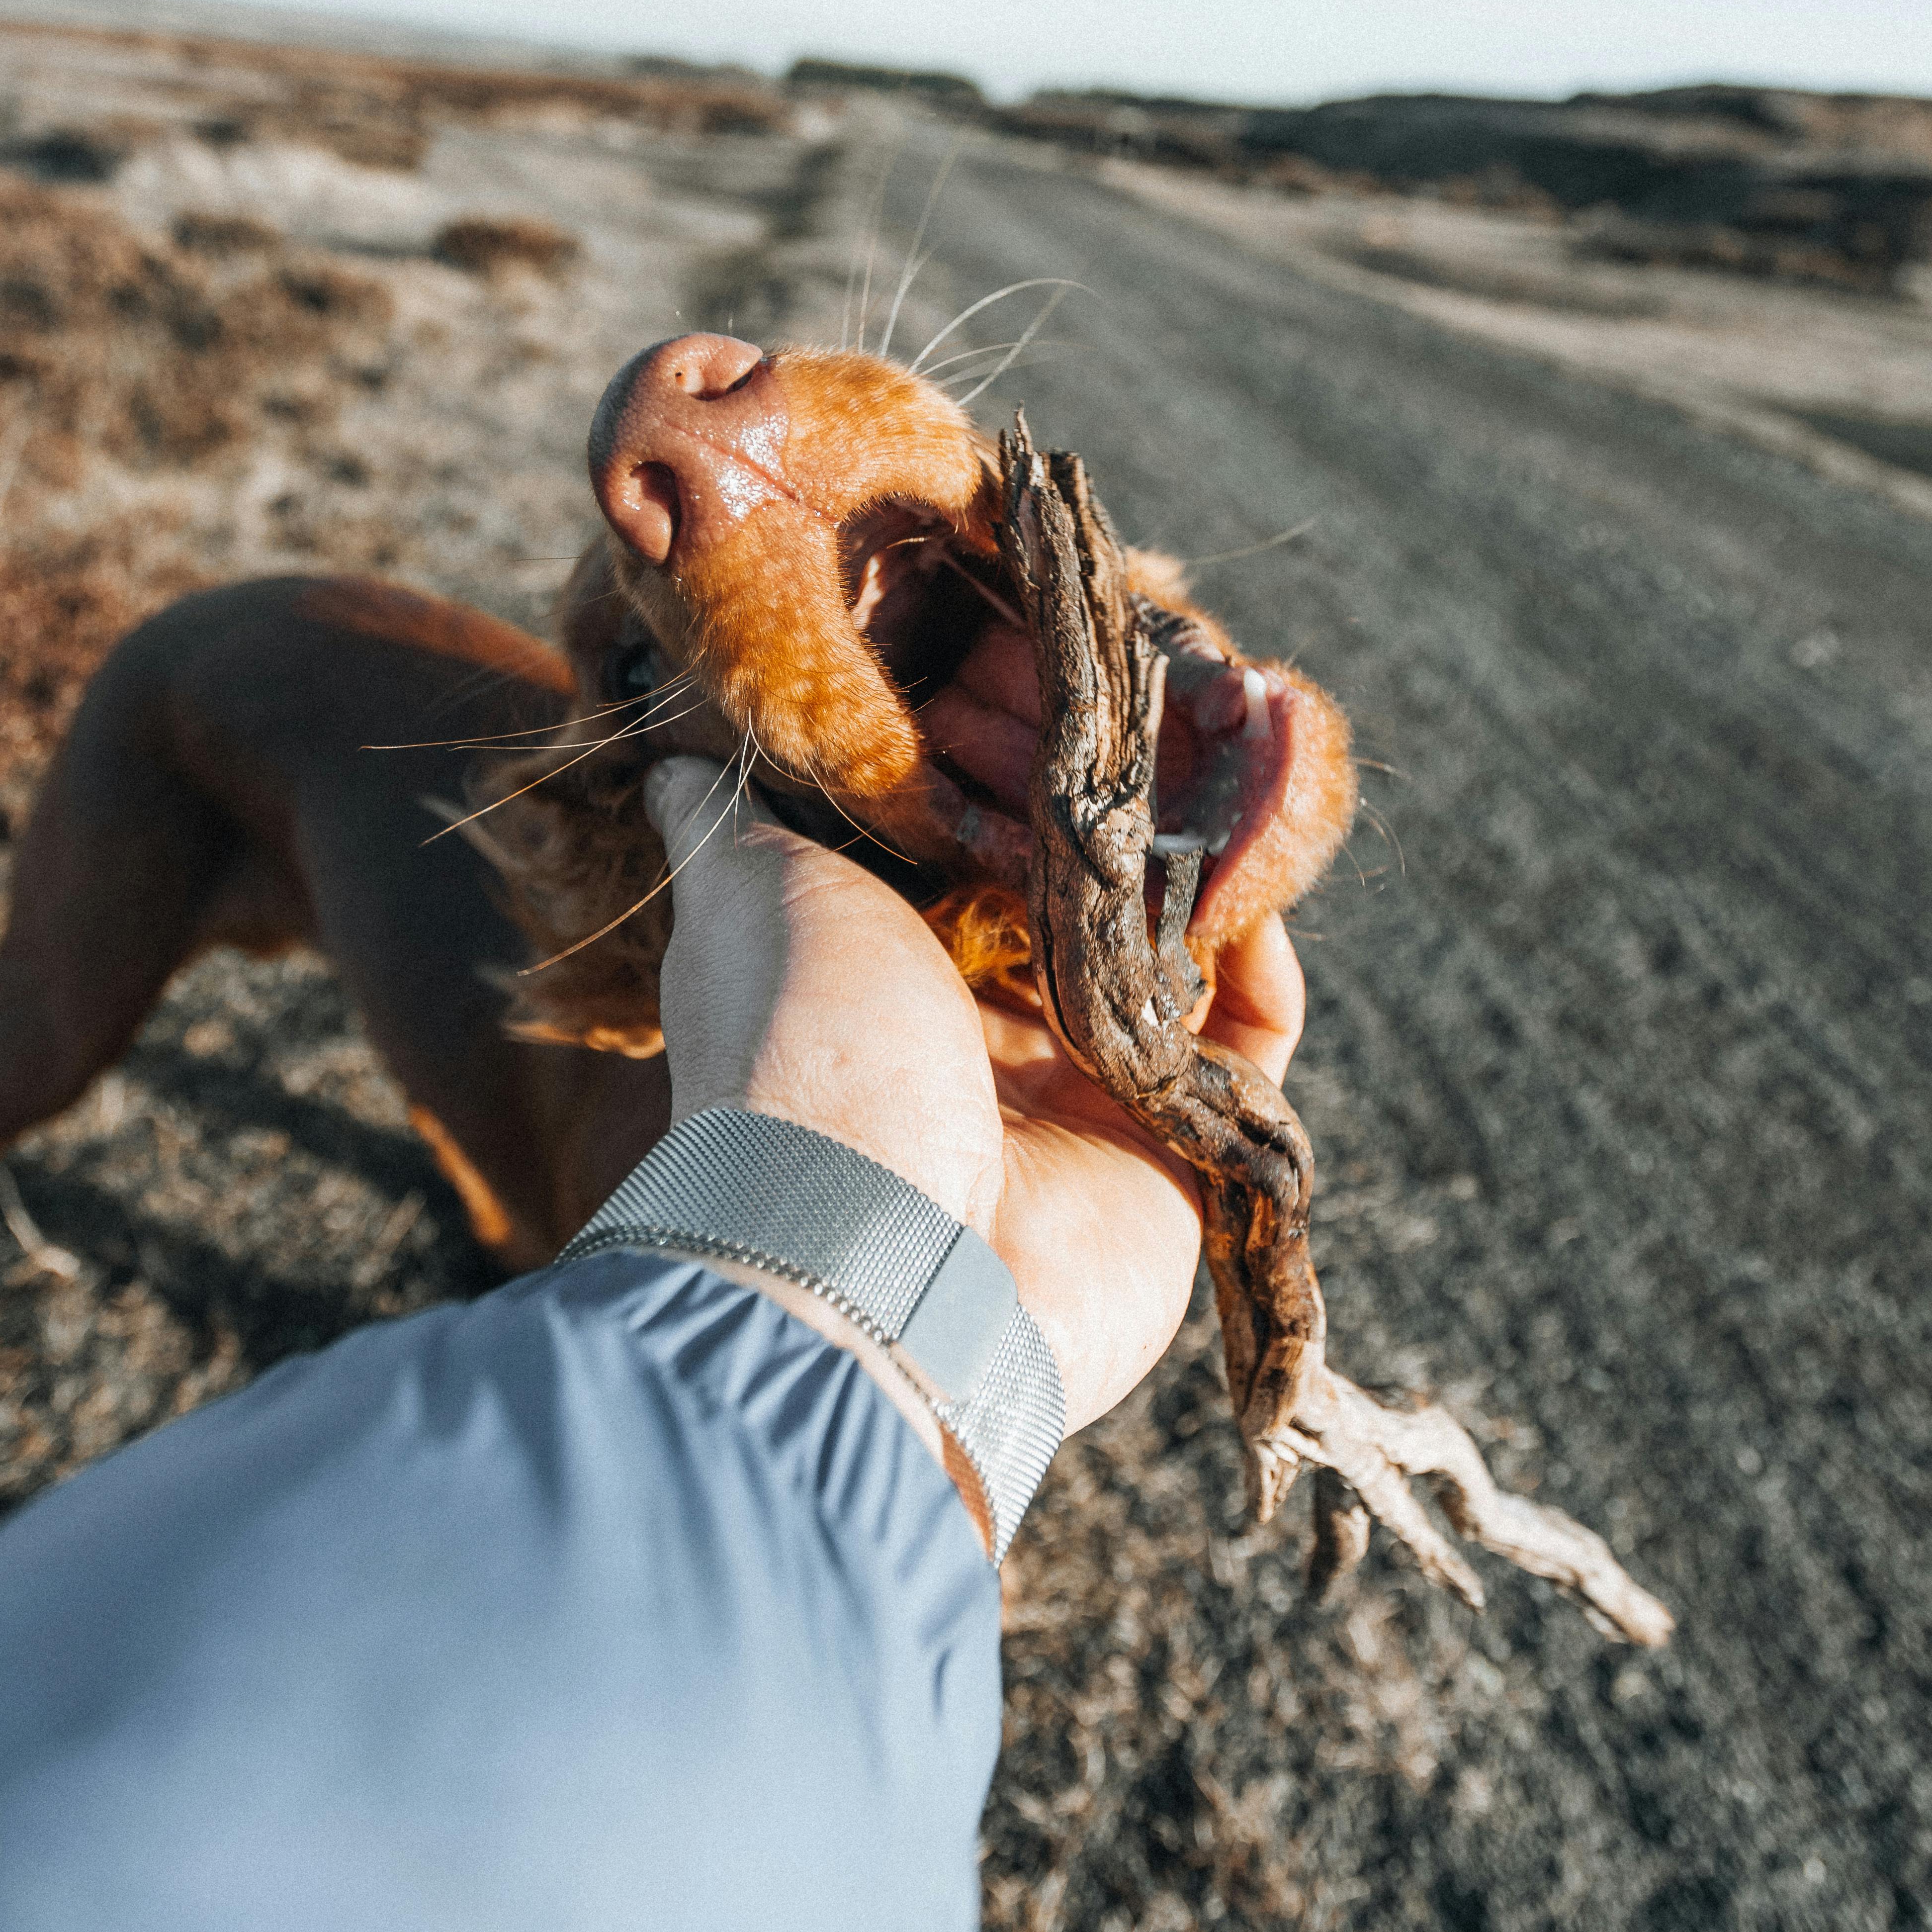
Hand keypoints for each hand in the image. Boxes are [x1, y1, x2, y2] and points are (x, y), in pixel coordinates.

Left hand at [644, 759, 1303, 1448]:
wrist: (872, 1257)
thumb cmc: (802, 1049)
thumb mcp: (747, 892)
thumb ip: (726, 821)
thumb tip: (669, 760)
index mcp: (884, 966)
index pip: (971, 843)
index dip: (1017, 761)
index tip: (1060, 674)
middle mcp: (983, 1031)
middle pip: (1084, 893)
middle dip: (1132, 806)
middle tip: (1184, 700)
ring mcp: (1087, 1095)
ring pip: (1177, 950)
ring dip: (1214, 856)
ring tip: (1246, 753)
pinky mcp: (1180, 1152)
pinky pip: (1249, 1036)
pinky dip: (1262, 953)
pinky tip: (1259, 870)